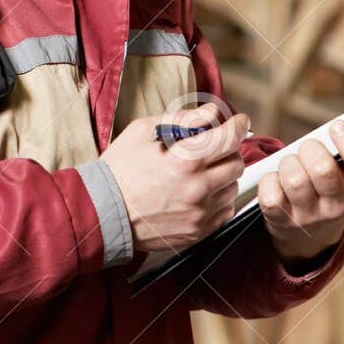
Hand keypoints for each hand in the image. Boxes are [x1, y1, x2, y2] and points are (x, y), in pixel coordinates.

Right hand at [104, 104, 247, 254]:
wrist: (104, 211)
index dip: (238, 125)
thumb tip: (211, 113)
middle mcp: (198, 187)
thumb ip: (182, 118)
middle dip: (229, 150)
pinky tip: (198, 192)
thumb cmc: (120, 169)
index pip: (230, 137)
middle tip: (215, 148)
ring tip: (201, 172)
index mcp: (185, 159)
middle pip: (237, 162)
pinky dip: (217, 198)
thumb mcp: (143, 131)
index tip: (239, 122)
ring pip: (233, 187)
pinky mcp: (198, 230)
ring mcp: (200, 212)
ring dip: (222, 175)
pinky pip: (225, 210)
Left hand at [258, 121, 343, 262]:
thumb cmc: (338, 190)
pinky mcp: (280, 220)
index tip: (338, 126)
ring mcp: (308, 216)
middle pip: (323, 171)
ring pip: (294, 179)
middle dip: (311, 149)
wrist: (309, 234)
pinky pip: (270, 193)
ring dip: (288, 162)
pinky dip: (268, 179)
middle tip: (310, 146)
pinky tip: (276, 179)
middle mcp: (337, 207)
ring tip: (293, 162)